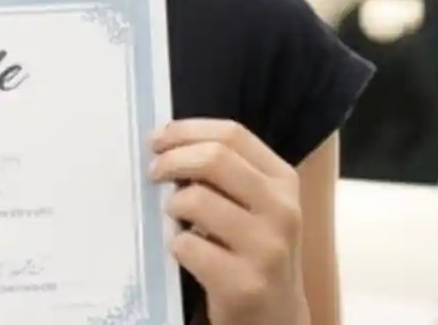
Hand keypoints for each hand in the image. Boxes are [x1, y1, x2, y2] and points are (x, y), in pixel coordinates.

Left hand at [150, 119, 308, 324]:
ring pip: (196, 200)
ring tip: (174, 217)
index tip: (157, 140)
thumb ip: (225, 173)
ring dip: (172, 205)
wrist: (275, 315)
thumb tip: (166, 143)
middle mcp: (282, 210)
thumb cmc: (253, 248)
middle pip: (214, 159)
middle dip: (172, 160)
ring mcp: (267, 248)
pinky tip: (185, 252)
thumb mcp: (256, 204)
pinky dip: (175, 245)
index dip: (186, 130)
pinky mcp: (244, 284)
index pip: (232, 134)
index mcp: (284, 181)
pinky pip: (187, 246)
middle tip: (153, 172)